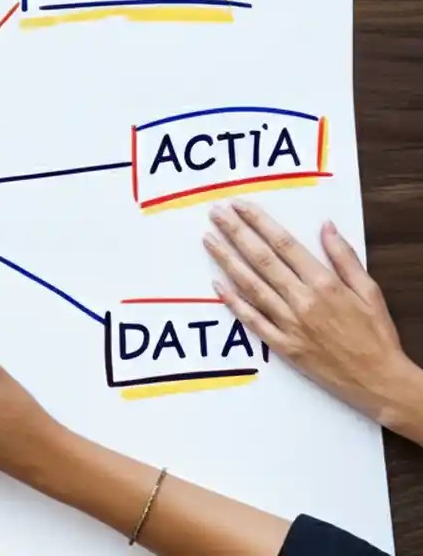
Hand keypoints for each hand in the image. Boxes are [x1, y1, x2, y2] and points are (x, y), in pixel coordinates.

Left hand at [204, 201, 419, 425]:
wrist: (378, 381)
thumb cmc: (376, 335)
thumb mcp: (370, 290)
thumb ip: (344, 257)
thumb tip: (326, 226)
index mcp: (325, 283)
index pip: (284, 244)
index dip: (259, 222)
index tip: (240, 206)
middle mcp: (303, 300)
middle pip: (262, 259)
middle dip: (236, 233)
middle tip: (216, 213)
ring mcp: (289, 324)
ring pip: (251, 285)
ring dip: (227, 260)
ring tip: (209, 240)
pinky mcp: (282, 345)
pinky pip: (251, 320)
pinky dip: (233, 301)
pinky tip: (217, 283)